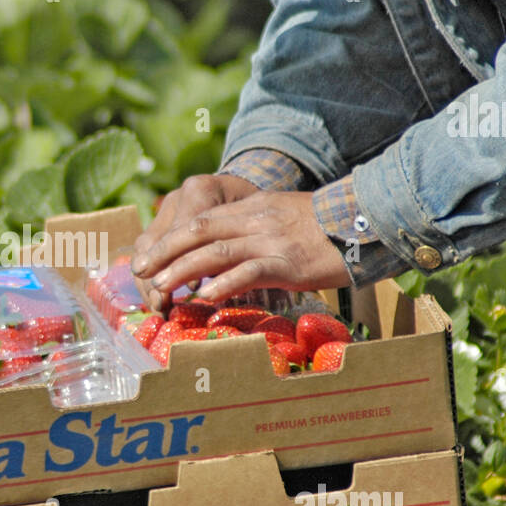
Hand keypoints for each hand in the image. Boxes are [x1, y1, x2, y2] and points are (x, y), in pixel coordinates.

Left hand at [131, 189, 352, 305]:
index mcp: (250, 208)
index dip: (169, 238)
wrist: (366, 220)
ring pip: (216, 252)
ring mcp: (271, 241)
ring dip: (183, 270)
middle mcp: (255, 221)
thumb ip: (251, 228)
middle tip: (139, 271)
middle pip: (198, 232)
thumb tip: (220, 253)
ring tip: (161, 287)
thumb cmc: (323, 227)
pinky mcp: (289, 263)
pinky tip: (208, 296)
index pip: (199, 220)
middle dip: (164, 252)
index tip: (146, 256)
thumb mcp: (280, 216)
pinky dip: (226, 284)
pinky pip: (251, 271)